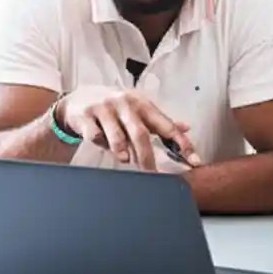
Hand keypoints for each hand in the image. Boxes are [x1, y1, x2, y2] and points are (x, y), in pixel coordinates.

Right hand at [57, 86, 200, 170]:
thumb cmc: (115, 108)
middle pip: (141, 133)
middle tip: (152, 174)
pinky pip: (94, 134)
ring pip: (116, 134)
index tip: (193, 160)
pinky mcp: (85, 115)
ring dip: (122, 149)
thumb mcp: (139, 110)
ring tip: (125, 160)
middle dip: (147, 156)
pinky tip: (100, 143)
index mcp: (143, 104)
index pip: (167, 126)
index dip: (182, 143)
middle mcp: (125, 104)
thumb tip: (186, 128)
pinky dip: (99, 143)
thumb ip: (161, 122)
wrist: (79, 99)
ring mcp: (104, 108)